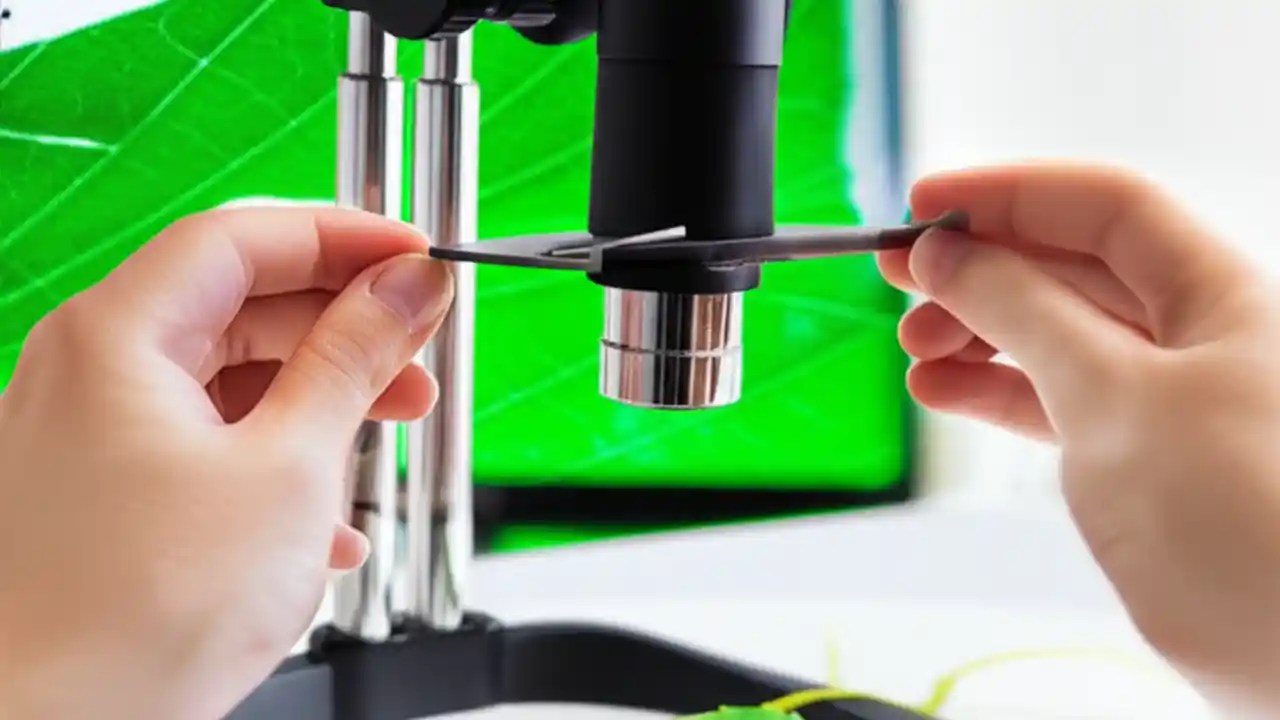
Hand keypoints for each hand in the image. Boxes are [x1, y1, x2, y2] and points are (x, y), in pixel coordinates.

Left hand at [0, 207, 452, 718]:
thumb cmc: (139, 617)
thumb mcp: (290, 467)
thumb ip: (354, 360)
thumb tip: (403, 289)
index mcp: (117, 339)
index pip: (243, 238)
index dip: (342, 238)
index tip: (412, 258)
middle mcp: (88, 374)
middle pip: (238, 306)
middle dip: (341, 329)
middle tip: (414, 355)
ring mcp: (88, 438)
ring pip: (228, 380)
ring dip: (318, 403)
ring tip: (383, 441)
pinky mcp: (104, 498)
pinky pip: (205, 444)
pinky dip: (275, 460)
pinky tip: (327, 518)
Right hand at [880, 164, 1279, 714]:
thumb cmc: (1241, 522)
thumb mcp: (1111, 395)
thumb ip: (1023, 312)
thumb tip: (949, 253)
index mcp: (1219, 292)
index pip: (1103, 205)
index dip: (1008, 193)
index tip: (923, 206)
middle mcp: (1198, 333)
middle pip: (1072, 266)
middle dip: (982, 267)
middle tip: (901, 278)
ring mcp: (1167, 397)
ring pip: (1057, 335)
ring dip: (979, 333)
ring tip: (915, 350)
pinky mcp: (1141, 457)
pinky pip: (1056, 399)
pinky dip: (996, 392)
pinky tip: (943, 391)